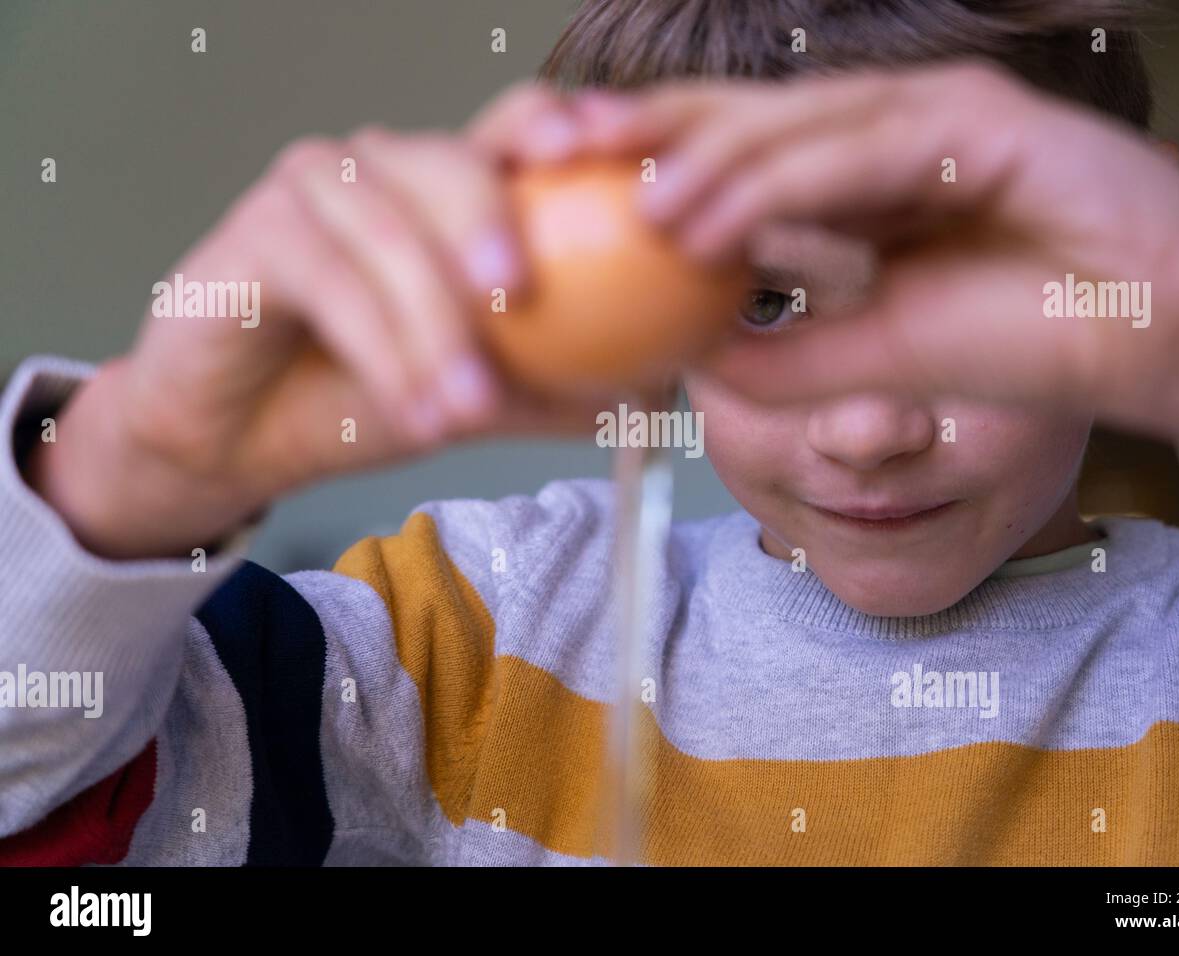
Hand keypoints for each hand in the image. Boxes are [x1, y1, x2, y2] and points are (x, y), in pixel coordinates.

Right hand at [28, 86, 610, 559]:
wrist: (242, 439)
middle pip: (450, 162)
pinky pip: (329, 280)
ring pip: (388, 231)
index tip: (607, 160)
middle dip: (489, 222)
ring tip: (467, 409)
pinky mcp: (255, 232)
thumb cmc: (363, 397)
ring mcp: (314, 190)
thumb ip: (559, 385)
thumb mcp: (479, 395)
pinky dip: (380, 351)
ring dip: (433, 325)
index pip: (513, 131)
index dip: (560, 128)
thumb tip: (659, 391)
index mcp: (449, 189)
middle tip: (521, 298)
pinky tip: (416, 415)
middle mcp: (383, 169)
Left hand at [560, 64, 1178, 462]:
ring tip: (623, 200)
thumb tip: (687, 360)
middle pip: (741, 117)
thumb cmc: (1020, 342)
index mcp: (850, 176)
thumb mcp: (870, 360)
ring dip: (704, 161)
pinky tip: (712, 222)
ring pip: (793, 126)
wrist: (1151, 339)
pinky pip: (863, 150)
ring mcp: (930, 113)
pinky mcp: (983, 119)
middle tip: (544, 145)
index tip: (553, 190)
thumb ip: (784, 357)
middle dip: (639, 129)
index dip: (642, 165)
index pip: (730, 157)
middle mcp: (880, 131)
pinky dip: (783, 186)